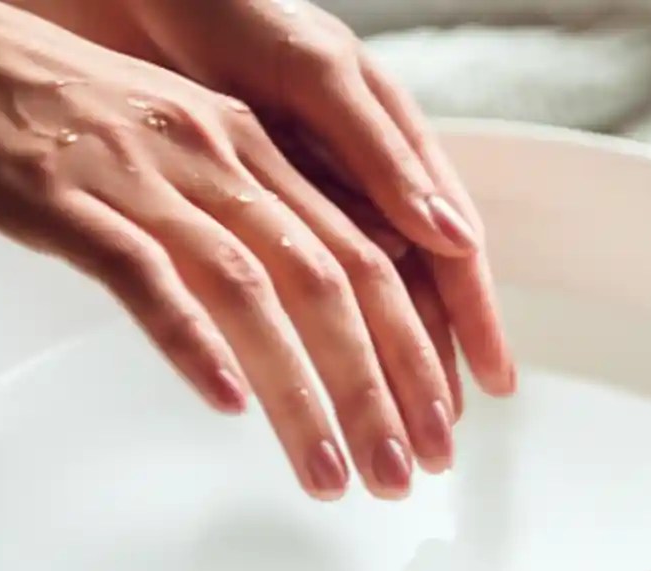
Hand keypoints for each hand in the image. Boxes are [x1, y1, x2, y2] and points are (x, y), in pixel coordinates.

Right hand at [0, 0, 461, 498]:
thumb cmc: (79, 117)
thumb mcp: (194, 152)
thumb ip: (259, 215)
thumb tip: (324, 302)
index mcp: (264, 152)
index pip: (372, 256)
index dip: (417, 346)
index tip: (441, 424)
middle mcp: (225, 160)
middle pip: (336, 281)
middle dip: (385, 386)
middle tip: (410, 471)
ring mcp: (151, 178)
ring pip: (256, 291)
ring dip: (306, 391)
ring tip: (335, 473)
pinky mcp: (71, 200)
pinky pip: (144, 275)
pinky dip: (193, 340)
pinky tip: (229, 403)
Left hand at [111, 0, 517, 402]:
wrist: (157, 7)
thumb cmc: (244, 20)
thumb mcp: (321, 80)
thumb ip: (383, 157)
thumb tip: (453, 236)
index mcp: (400, 154)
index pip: (453, 254)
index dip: (475, 322)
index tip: (493, 385)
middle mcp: (369, 191)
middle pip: (415, 299)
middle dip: (428, 375)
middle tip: (433, 447)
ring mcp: (320, 212)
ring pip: (365, 310)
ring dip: (381, 375)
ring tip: (389, 440)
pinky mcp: (268, 224)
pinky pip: (303, 297)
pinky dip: (315, 346)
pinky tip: (320, 390)